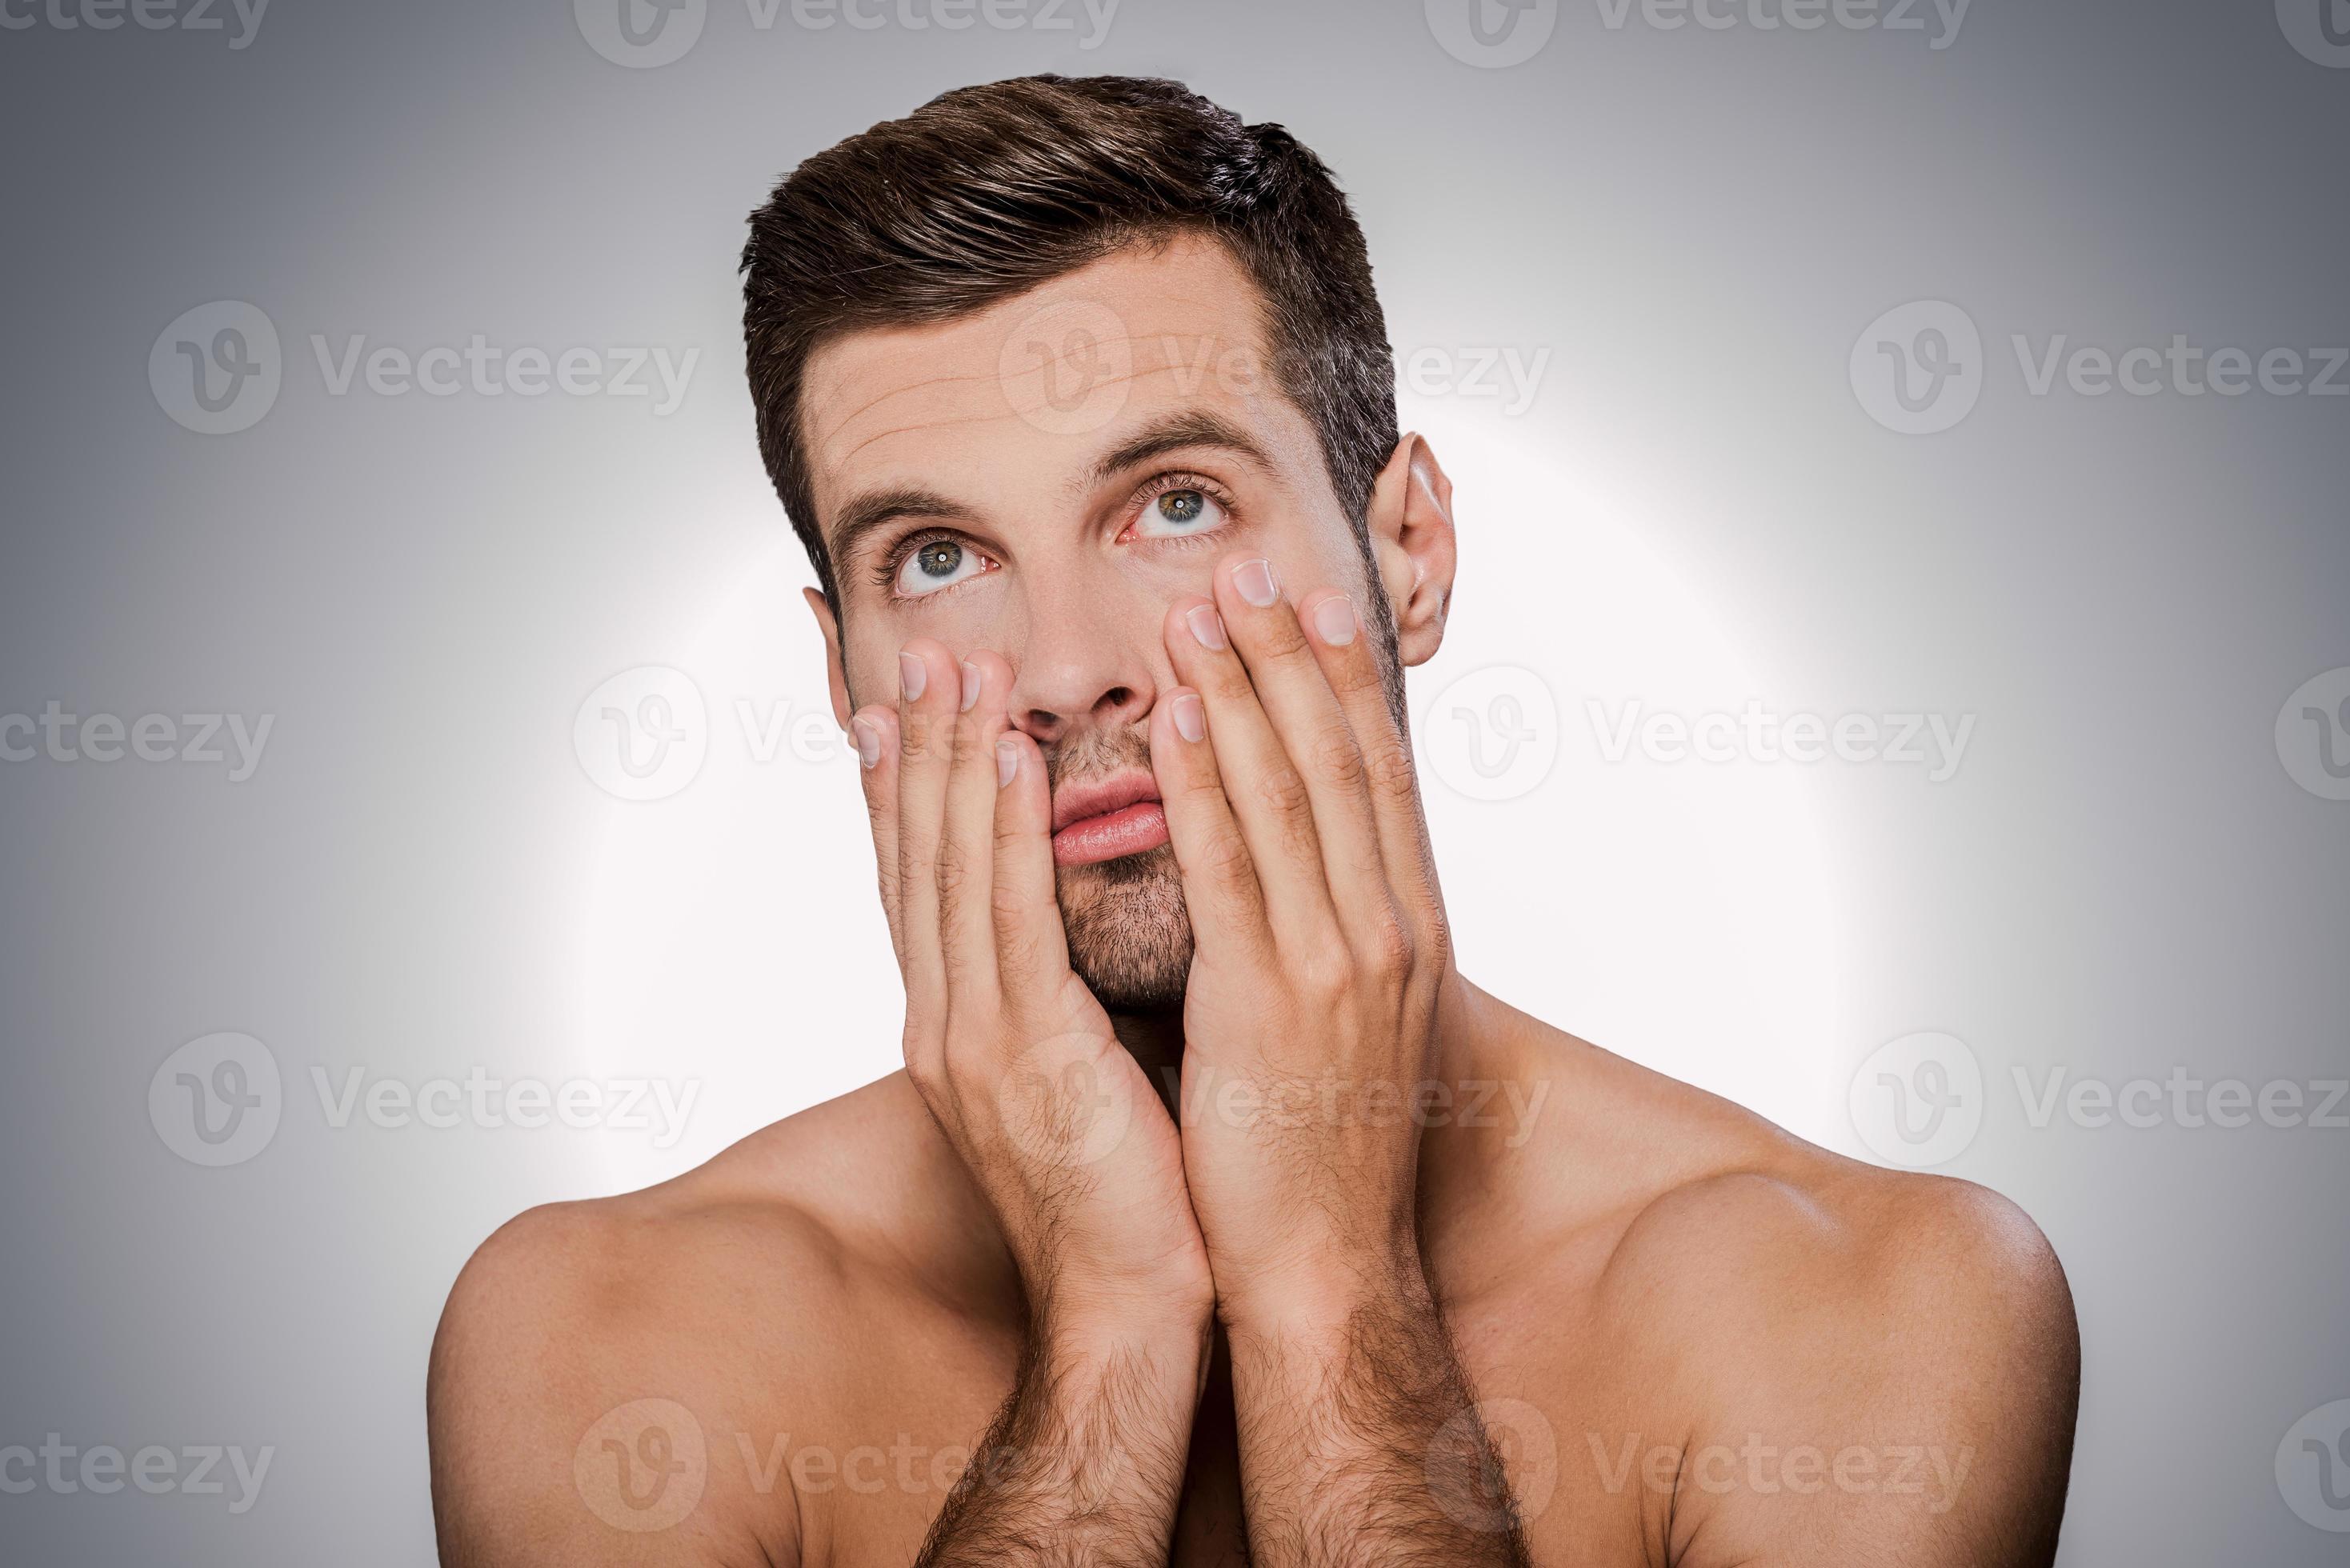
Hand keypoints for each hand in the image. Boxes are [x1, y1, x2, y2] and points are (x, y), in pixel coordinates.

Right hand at [855, 641, 1212, 1328]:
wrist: (1128, 1307)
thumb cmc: (1130, 1190)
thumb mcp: (1085, 1070)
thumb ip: (1068, 990)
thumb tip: (1094, 920)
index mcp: (961, 1024)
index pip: (924, 881)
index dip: (911, 788)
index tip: (906, 703)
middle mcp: (946, 1020)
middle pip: (918, 858)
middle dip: (919, 748)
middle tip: (922, 649)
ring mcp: (972, 1037)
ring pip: (949, 868)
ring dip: (950, 758)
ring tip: (956, 667)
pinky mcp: (1022, 1055)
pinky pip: (1007, 918)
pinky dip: (999, 830)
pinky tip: (1008, 757)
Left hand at [1146, 554, 1453, 1320]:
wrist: (1323, 1267)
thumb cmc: (1322, 1148)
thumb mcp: (1351, 1018)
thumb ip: (1330, 930)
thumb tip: (1298, 860)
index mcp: (1408, 928)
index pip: (1375, 773)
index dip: (1342, 678)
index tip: (1311, 597)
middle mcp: (1389, 928)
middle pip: (1340, 758)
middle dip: (1293, 652)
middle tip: (1250, 562)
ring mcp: (1339, 963)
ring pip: (1288, 793)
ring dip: (1241, 689)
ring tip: (1199, 606)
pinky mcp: (1272, 1002)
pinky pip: (1234, 870)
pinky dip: (1205, 785)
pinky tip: (1174, 719)